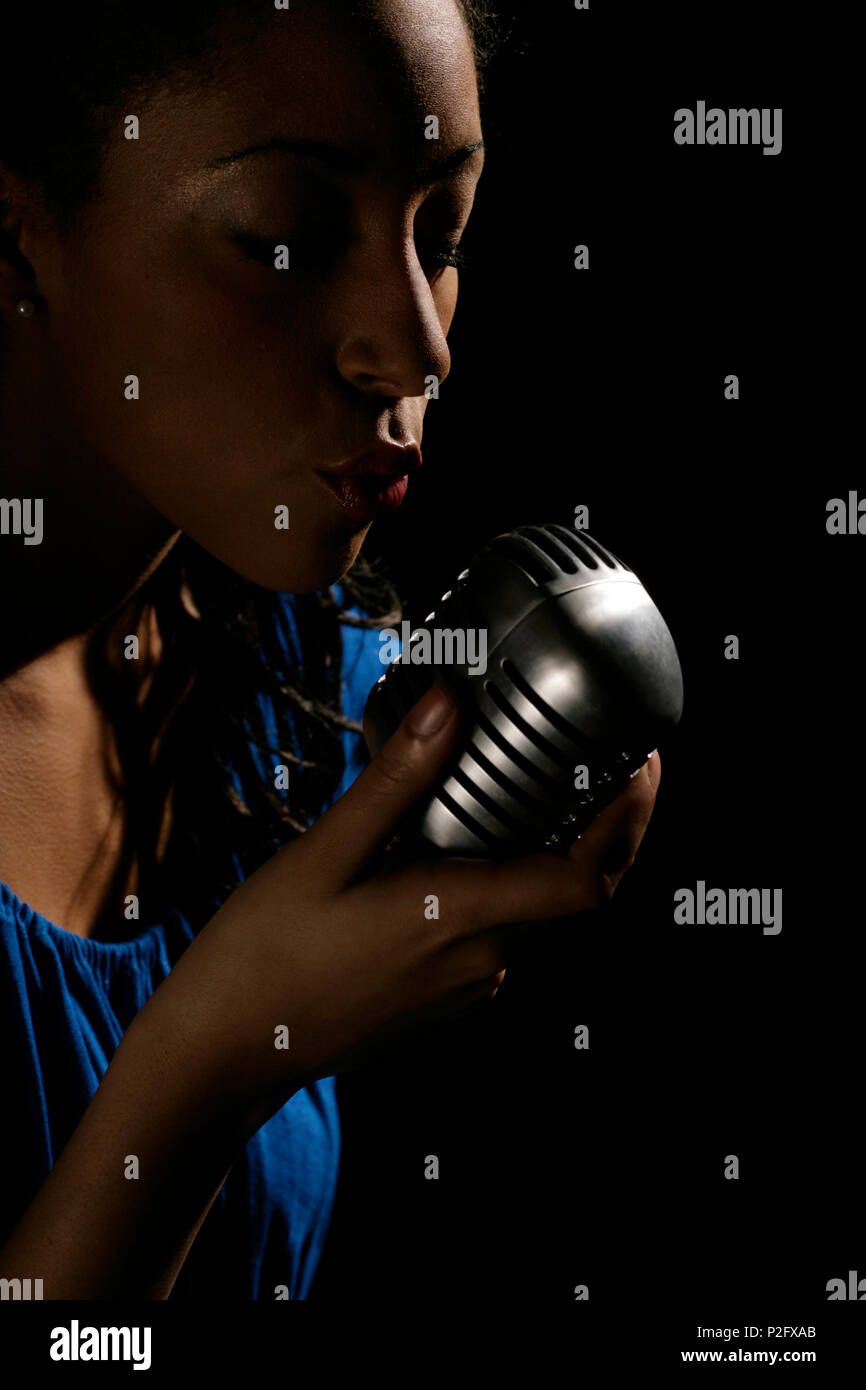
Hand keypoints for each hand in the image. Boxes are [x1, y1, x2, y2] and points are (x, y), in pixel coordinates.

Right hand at [129, 680, 660, 1136]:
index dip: (628, 820)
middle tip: (599, 763)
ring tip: (528, 793)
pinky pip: (498, 936)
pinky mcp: (442, 1001)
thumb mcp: (324, 856)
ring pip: (535, 915)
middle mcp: (481, 962)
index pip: (587, 878)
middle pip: (575, 894)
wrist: (221, 1058)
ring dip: (548, 857)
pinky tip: (461, 853)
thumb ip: (396, 782)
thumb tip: (448, 706)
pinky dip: (505, 889)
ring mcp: (465, 988)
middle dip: (600, 829)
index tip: (641, 764)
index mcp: (461, 919)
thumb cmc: (263, 958)